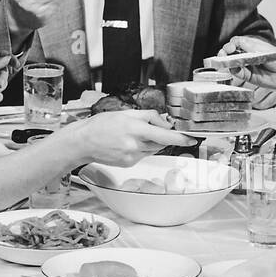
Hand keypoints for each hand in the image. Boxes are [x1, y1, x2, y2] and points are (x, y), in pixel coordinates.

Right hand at [61, 110, 194, 166]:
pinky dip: (142, 148)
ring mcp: (132, 156)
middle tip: (156, 129)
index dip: (180, 137)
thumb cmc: (101, 125)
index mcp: (134, 128)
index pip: (164, 134)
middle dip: (163, 135)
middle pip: (161, 142)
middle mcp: (135, 145)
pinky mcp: (129, 164)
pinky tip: (127, 143)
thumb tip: (165, 123)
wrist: (83, 142)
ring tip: (134, 134)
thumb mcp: (126, 113)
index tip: (191, 138)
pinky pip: (144, 155)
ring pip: (153, 149)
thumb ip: (149, 116)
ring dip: (151, 141)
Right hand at [217, 36, 275, 108]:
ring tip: (225, 60)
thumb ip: (248, 45)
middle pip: (231, 52)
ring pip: (232, 61)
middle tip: (225, 53)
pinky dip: (234, 69)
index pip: (236, 42)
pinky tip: (234, 67)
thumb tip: (235, 42)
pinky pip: (237, 72)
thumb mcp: (262, 48)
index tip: (230, 47)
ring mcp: (246, 65)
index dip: (231, 44)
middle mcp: (247, 55)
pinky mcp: (247, 75)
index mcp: (251, 45)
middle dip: (226, 51)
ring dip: (227, 60)